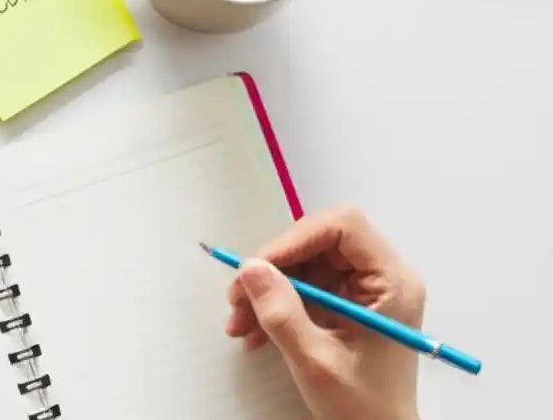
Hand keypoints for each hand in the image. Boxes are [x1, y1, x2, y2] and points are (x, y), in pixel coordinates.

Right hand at [225, 207, 424, 419]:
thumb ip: (282, 312)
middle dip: (274, 268)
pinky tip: (253, 332)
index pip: (344, 227)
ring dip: (267, 289)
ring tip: (239, 322)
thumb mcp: (316, 361)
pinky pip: (303, 288)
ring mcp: (362, 291)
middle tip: (238, 297)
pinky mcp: (345, 305)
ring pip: (304, 265)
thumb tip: (250, 268)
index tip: (260, 267)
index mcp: (392, 282)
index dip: (297, 239)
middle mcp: (381, 277)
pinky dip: (274, 305)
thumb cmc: (362, 407)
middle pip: (318, 243)